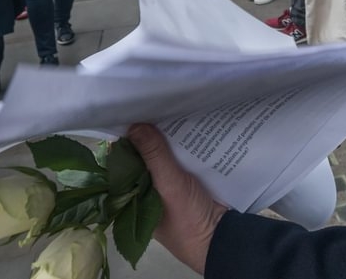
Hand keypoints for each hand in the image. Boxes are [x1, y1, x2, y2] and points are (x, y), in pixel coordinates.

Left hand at [128, 124, 225, 273]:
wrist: (222, 237)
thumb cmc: (187, 218)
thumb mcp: (169, 185)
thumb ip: (153, 156)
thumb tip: (134, 125)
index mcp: (133, 197)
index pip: (123, 165)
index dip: (127, 142)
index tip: (131, 115)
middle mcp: (148, 191)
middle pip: (145, 158)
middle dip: (149, 137)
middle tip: (153, 108)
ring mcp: (170, 187)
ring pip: (164, 157)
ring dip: (168, 140)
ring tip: (170, 112)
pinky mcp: (189, 183)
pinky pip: (183, 160)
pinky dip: (185, 146)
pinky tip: (190, 128)